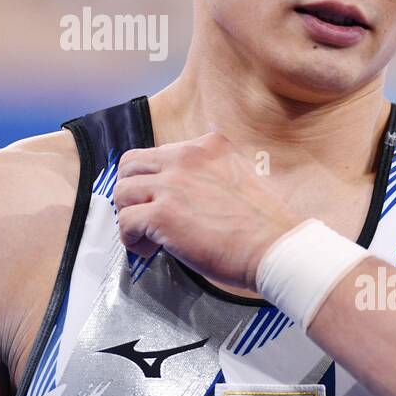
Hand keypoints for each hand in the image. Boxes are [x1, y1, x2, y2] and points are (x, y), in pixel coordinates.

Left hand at [112, 132, 301, 292]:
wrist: (274, 247)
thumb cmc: (262, 224)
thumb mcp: (237, 176)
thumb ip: (206, 174)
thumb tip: (179, 193)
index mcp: (206, 146)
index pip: (159, 153)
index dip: (154, 180)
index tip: (160, 200)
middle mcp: (185, 157)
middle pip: (131, 164)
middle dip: (131, 191)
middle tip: (141, 213)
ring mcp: (172, 184)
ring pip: (121, 191)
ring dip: (129, 215)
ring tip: (146, 236)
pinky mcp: (163, 214)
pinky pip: (126, 222)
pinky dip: (131, 239)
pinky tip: (149, 250)